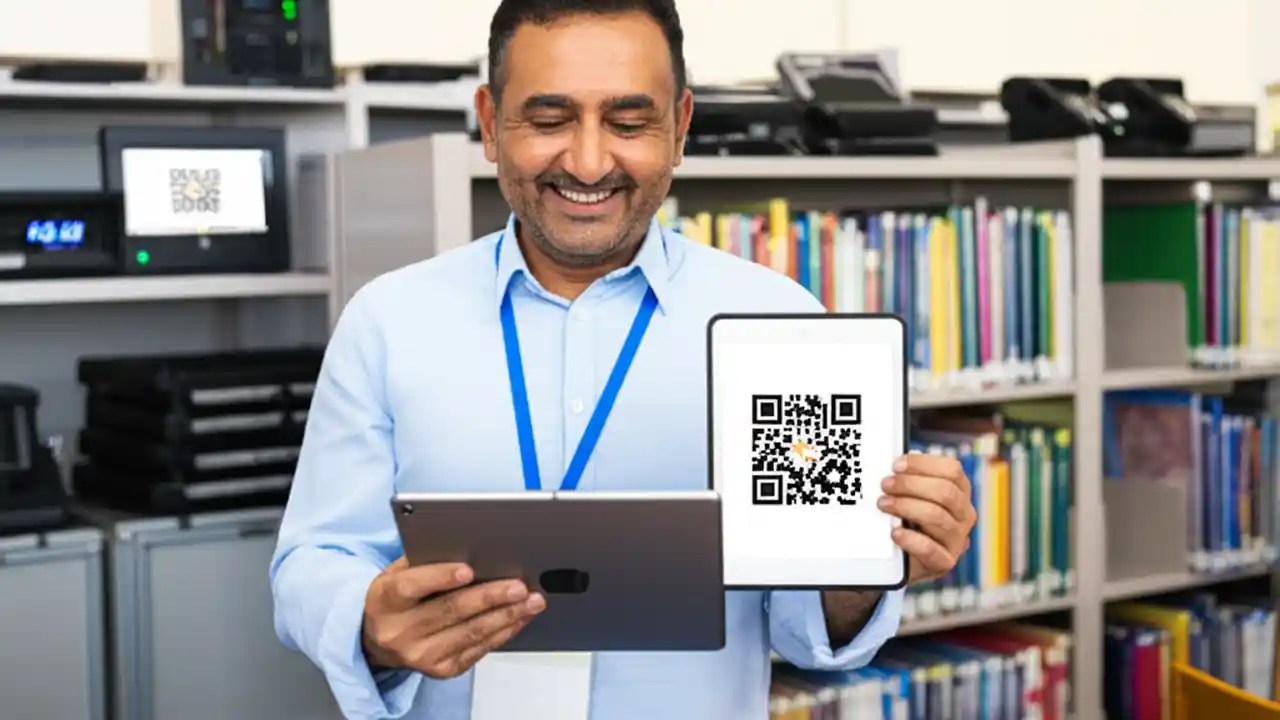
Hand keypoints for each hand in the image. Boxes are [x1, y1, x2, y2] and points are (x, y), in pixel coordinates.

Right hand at [361, 557, 545, 678]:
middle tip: (519, 586)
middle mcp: (400, 631)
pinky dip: (503, 632)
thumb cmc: (397, 598)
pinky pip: (478, 649)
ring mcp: (420, 655)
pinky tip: (519, 618)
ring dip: (506, 616)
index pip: (411, 587)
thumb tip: (469, 548)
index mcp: (385, 600)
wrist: (380, 640)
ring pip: (470, 633)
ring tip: (531, 601)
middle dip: (489, 597)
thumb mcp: (398, 572)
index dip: (440, 578)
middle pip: (450, 611)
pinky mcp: (440, 670)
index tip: (468, 570)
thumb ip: (425, 561)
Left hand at [878, 453, 976, 583]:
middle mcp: (964, 514)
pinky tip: (895, 532)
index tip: (896, 465)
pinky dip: (910, 539)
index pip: (952, 470)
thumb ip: (908, 479)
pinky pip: (930, 549)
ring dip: (905, 507)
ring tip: (883, 504)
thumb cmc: (909, 519)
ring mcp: (957, 539)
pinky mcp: (945, 561)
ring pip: (937, 516)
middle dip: (910, 485)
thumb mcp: (913, 496)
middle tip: (885, 485)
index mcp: (960, 491)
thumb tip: (893, 466)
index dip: (923, 464)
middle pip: (945, 492)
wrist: (906, 558)